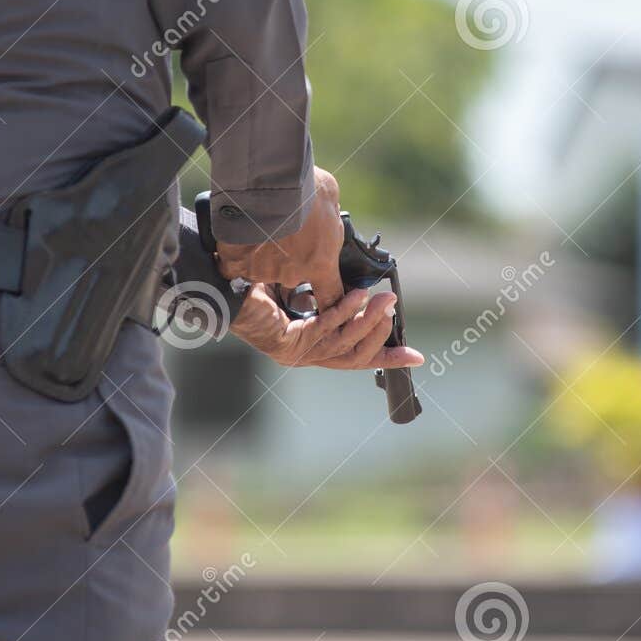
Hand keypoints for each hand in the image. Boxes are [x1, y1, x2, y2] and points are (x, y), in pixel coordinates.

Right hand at [214, 167, 345, 306]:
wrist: (268, 181)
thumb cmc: (305, 188)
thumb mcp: (330, 199)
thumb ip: (330, 216)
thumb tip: (326, 213)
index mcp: (320, 264)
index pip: (331, 297)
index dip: (330, 300)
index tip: (327, 297)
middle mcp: (292, 275)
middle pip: (293, 278)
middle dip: (292, 259)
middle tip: (288, 232)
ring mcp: (262, 272)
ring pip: (264, 270)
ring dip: (264, 253)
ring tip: (261, 226)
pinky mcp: (236, 263)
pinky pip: (234, 267)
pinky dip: (235, 256)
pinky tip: (236, 238)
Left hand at [230, 285, 425, 370]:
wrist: (225, 284)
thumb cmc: (261, 283)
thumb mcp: (309, 291)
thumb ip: (333, 297)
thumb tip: (363, 291)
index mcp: (311, 347)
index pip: (355, 357)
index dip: (386, 357)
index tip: (414, 356)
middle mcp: (305, 356)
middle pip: (354, 357)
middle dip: (381, 335)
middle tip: (395, 308)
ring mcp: (296, 354)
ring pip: (343, 345)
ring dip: (367, 320)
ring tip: (383, 298)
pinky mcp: (288, 345)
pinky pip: (325, 329)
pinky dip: (344, 312)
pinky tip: (357, 297)